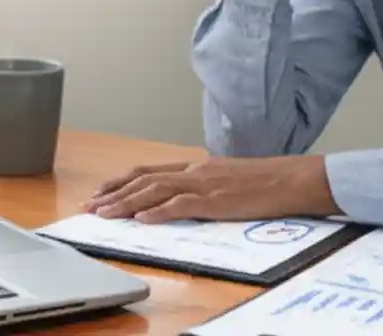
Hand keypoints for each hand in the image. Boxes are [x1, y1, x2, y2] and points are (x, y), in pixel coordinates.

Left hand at [79, 155, 339, 223]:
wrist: (292, 178)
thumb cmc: (265, 181)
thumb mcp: (227, 178)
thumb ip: (203, 184)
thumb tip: (182, 198)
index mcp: (196, 166)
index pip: (149, 171)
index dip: (121, 180)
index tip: (101, 190)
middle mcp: (194, 170)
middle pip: (144, 179)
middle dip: (113, 192)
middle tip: (90, 205)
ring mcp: (204, 183)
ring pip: (155, 190)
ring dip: (126, 202)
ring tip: (105, 213)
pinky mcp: (216, 200)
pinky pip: (181, 205)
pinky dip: (159, 211)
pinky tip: (142, 218)